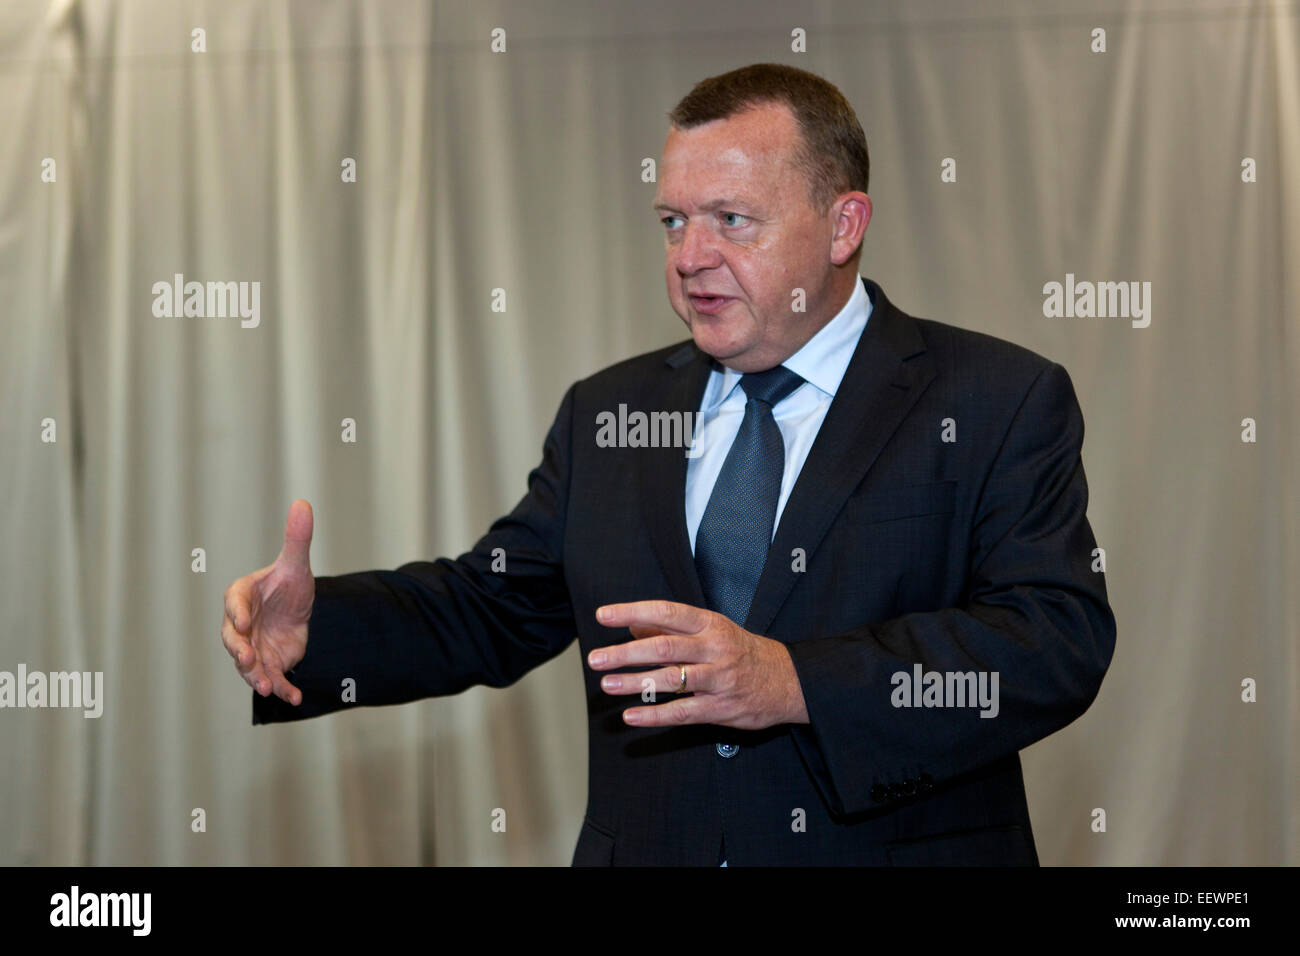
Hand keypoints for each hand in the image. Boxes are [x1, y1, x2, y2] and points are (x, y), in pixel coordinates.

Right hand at [221, 499, 315, 704]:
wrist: (300, 612)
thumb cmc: (290, 584)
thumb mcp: (297, 564)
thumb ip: (297, 539)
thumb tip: (303, 502)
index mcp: (242, 596)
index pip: (234, 601)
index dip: (237, 612)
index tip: (242, 622)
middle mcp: (241, 625)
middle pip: (233, 639)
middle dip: (239, 651)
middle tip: (246, 660)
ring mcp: (253, 647)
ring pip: (249, 665)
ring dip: (257, 677)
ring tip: (268, 687)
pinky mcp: (269, 664)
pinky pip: (273, 678)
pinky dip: (283, 689)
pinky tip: (294, 698)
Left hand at [588, 600, 808, 730]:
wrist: (790, 681)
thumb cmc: (742, 652)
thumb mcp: (712, 631)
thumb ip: (671, 630)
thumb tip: (632, 627)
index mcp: (710, 624)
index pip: (666, 613)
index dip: (632, 612)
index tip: (603, 615)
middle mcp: (714, 648)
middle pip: (664, 648)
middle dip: (625, 654)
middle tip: (595, 659)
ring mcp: (719, 679)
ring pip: (671, 680)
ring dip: (635, 683)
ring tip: (606, 685)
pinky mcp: (722, 708)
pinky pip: (683, 712)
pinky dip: (655, 715)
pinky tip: (631, 716)